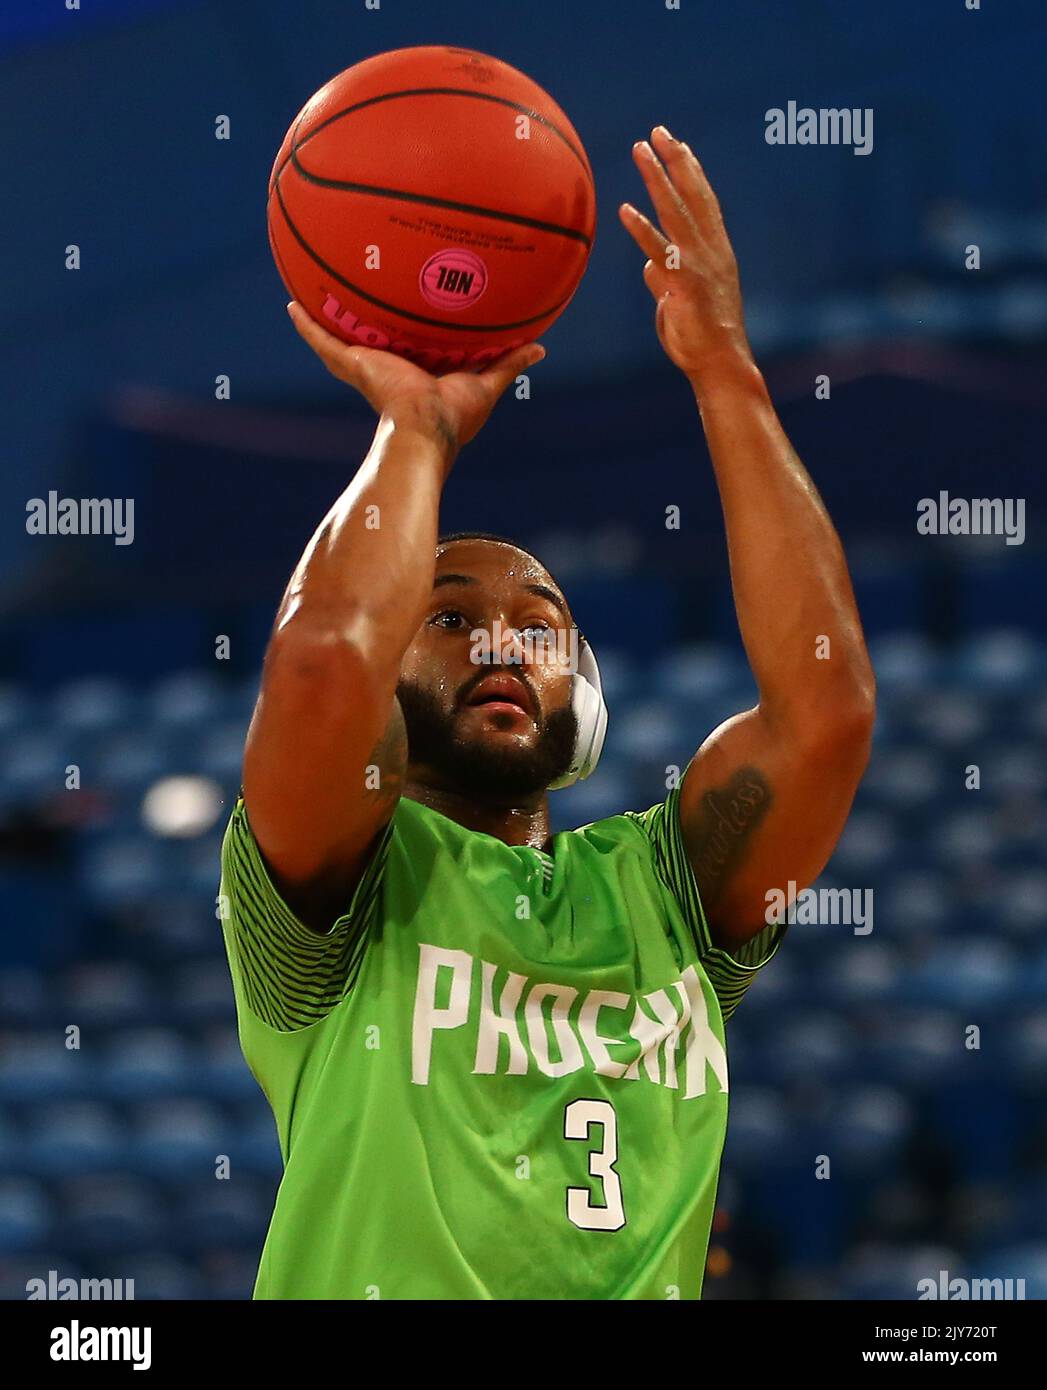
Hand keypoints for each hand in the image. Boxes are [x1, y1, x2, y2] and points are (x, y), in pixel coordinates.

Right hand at [286, 302, 544, 452]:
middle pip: (372, 337)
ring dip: (327, 317)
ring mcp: (365, 365)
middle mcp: (386, 369)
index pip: (410, 348)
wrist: (426, 426)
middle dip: (365, 318)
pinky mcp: (352, 363)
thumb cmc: (454, 416)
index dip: (408, 332)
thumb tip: (540, 347)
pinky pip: (324, 341)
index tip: (409, 313)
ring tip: (312, 291)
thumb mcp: (487, 382)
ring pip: (341, 338)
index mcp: (414, 375)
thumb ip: (509, 362)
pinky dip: (307, 326)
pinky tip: (292, 306)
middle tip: (360, 288)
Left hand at [619, 127, 751, 386]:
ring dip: (657, 178)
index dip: (691, 171)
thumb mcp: (680, 300)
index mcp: (716, 251)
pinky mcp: (684, 284)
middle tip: (657, 131)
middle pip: (693, 195)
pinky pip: (659, 251)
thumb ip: (665, 278)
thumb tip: (649, 265)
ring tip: (639, 150)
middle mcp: (711, 250)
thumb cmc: (701, 336)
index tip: (678, 145)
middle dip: (676, 160)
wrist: (719, 362)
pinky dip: (641, 229)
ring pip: (676, 212)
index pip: (704, 202)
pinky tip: (625, 209)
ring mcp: (699, 265)